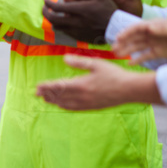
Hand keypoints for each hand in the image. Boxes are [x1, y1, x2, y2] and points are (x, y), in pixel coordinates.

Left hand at [35, 54, 151, 109]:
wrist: (130, 90)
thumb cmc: (114, 74)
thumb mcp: (96, 64)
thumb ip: (79, 62)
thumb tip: (64, 58)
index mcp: (81, 85)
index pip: (59, 86)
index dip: (47, 87)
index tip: (37, 86)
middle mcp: (82, 96)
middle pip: (60, 96)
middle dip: (47, 94)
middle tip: (36, 93)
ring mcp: (87, 103)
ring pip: (66, 104)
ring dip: (54, 101)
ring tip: (45, 99)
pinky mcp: (92, 107)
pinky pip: (74, 108)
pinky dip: (65, 106)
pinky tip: (61, 105)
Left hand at [42, 0, 118, 43]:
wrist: (116, 28)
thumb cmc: (108, 10)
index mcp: (78, 10)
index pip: (56, 7)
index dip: (47, 3)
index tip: (45, 0)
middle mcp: (75, 21)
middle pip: (52, 19)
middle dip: (45, 13)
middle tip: (44, 8)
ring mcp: (76, 31)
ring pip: (57, 27)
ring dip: (52, 21)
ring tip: (53, 15)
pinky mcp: (79, 37)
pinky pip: (65, 33)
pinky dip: (61, 27)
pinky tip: (64, 22)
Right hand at [114, 19, 166, 63]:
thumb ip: (161, 29)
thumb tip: (148, 27)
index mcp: (153, 25)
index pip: (136, 28)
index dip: (126, 33)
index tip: (118, 38)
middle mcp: (150, 34)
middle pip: (134, 38)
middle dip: (123, 43)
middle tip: (113, 49)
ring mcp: (153, 43)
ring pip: (137, 47)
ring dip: (127, 50)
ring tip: (117, 55)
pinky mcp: (157, 52)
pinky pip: (145, 56)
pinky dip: (137, 59)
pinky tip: (129, 63)